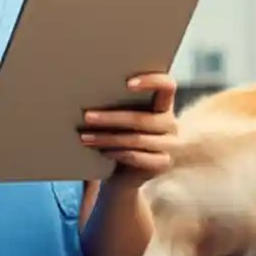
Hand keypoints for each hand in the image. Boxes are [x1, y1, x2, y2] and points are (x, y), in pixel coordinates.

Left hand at [80, 72, 178, 186]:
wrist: (129, 174)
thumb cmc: (123, 137)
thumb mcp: (124, 118)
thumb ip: (119, 103)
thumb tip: (89, 88)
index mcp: (163, 105)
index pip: (167, 86)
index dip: (151, 81)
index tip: (127, 83)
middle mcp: (170, 124)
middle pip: (142, 118)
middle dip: (111, 118)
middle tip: (87, 117)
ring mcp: (170, 145)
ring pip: (137, 139)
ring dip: (108, 138)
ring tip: (85, 137)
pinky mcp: (162, 164)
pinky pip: (137, 156)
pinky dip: (117, 153)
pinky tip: (102, 151)